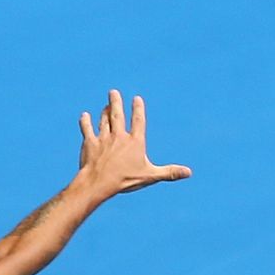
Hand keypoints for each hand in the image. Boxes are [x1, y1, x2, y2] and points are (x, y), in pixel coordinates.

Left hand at [76, 90, 191, 198]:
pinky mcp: (89, 144)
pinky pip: (87, 130)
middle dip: (115, 102)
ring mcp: (103, 139)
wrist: (100, 182)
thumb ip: (169, 172)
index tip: (136, 99)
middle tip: (113, 92)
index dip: (138, 109)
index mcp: (135, 142)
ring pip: (103, 121)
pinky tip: (84, 116)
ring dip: (104, 112)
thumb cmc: (125, 180)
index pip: (138, 121)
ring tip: (105, 105)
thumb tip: (189, 172)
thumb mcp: (150, 176)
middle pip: (117, 115)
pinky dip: (85, 122)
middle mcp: (119, 136)